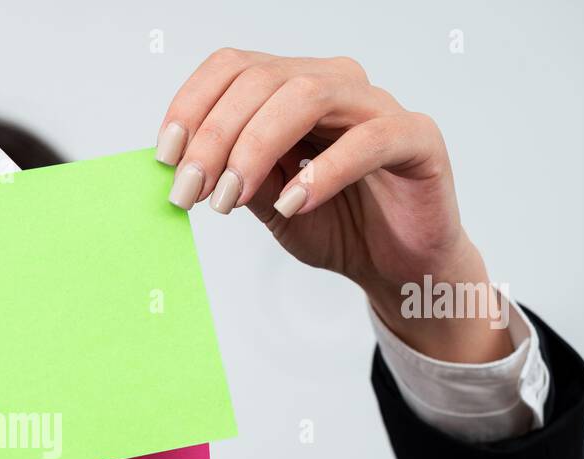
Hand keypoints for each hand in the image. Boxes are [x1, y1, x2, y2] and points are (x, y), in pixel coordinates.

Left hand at [157, 48, 511, 363]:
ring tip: (231, 200)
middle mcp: (336, 84)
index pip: (233, 67)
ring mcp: (378, 107)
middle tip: (190, 192)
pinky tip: (293, 204)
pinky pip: (369, 139)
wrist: (396, 266)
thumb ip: (231, 175)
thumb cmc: (334, 225)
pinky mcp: (417, 139)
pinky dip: (324, 171)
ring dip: (255, 148)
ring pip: (307, 96)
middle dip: (213, 137)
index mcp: (293, 88)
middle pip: (261, 80)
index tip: (166, 158)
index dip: (191, 106)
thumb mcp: (264, 201)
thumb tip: (179, 165)